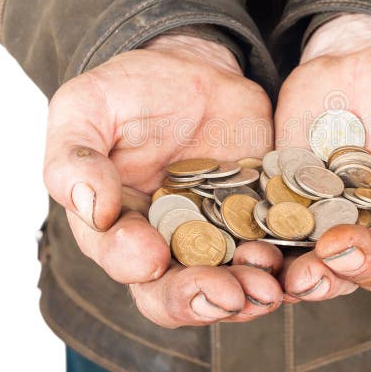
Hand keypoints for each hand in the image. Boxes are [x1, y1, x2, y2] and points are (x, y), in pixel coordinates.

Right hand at [43, 30, 283, 326]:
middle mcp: (168, 245)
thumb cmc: (127, 92)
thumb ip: (73, 158)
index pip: (122, 262)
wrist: (192, 71)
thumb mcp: (85, 109)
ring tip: (268, 285)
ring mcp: (219, 237)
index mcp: (119, 228)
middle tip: (227, 295)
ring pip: (232, 284)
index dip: (134, 266)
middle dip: (201, 300)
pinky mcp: (261, 220)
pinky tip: (297, 260)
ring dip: (249, 292)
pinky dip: (288, 263)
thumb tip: (94, 210)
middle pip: (179, 293)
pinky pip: (278, 252)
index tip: (150, 255)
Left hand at [274, 14, 370, 300]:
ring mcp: (341, 227)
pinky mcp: (297, 215)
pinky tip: (259, 254)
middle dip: (359, 266)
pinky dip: (273, 256)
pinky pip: (285, 245)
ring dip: (316, 276)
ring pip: (331, 269)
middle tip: (336, 249)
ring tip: (299, 270)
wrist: (353, 62)